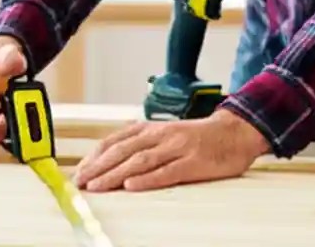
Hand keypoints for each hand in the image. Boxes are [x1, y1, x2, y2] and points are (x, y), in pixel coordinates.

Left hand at [73, 109, 269, 191]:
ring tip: (97, 186)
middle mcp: (162, 135)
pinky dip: (147, 179)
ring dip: (115, 174)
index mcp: (152, 128)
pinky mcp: (193, 162)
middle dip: (99, 167)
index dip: (95, 156)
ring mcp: (177, 148)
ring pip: (140, 161)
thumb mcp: (167, 134)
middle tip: (80, 182)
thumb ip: (143, 143)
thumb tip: (112, 159)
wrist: (235, 132)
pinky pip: (167, 172)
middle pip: (123, 151)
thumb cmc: (198, 137)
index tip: (79, 171)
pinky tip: (131, 186)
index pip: (116, 140)